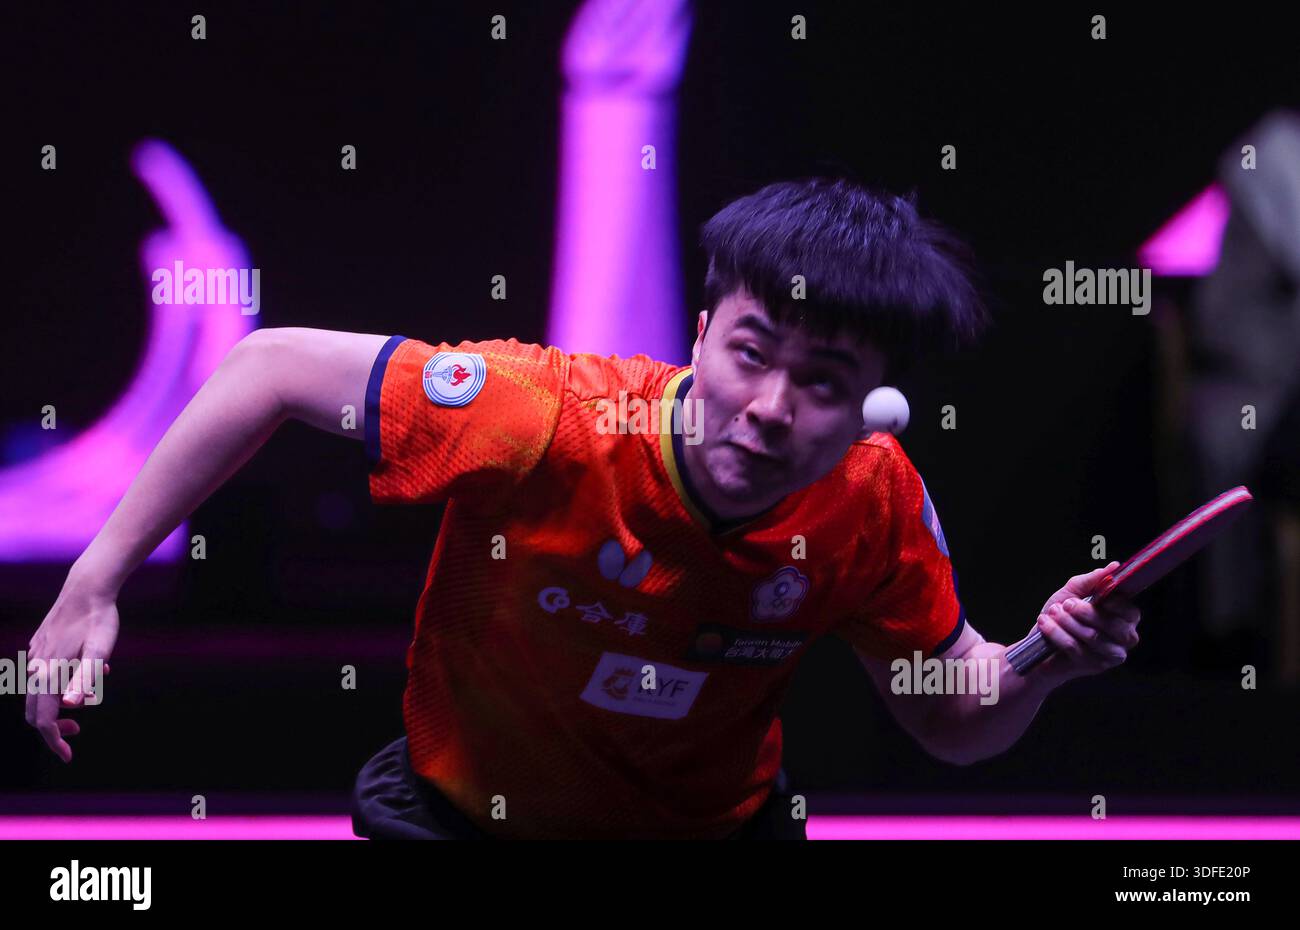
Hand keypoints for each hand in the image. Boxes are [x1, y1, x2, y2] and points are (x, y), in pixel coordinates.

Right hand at [25, 570, 118, 762]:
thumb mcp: (99, 650)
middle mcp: (37, 665)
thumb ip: (85, 677)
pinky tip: (88, 669)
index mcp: (49, 671)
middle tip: (78, 729)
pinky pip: (44, 673)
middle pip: (35, 709)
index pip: (43, 718)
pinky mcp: (41, 645)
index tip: (68, 755)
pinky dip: (60, 682)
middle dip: (54, 725)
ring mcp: (36, 655)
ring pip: (40, 690)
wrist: (88, 587)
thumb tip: (71, 704)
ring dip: (61, 701)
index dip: (53, 740)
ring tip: (93, 691)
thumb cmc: (99, 619)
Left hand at [1033, 562, 1140, 681]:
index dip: (1111, 603)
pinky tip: (1045, 624)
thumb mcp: (1073, 592)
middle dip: (1085, 612)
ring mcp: (1111, 655)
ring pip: (1092, 636)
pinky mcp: (1094, 667)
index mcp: (1126, 618)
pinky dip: (1056, 633)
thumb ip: (1092, 580)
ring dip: (1067, 622)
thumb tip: (1114, 566)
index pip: (1129, 611)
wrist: (1039, 644)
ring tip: (1052, 613)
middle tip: (1066, 604)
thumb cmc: (1061, 616)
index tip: (1091, 596)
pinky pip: (1075, 648)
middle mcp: (1125, 638)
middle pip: (1112, 625)